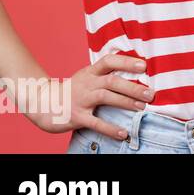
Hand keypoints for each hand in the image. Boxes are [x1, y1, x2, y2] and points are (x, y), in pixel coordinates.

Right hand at [25, 53, 154, 139]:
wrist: (42, 104)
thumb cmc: (73, 90)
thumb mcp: (87, 77)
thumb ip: (106, 74)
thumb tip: (137, 72)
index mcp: (90, 72)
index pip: (109, 61)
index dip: (126, 62)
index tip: (144, 65)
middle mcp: (86, 84)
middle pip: (111, 81)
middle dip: (133, 87)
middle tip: (150, 93)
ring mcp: (81, 100)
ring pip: (105, 97)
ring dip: (125, 102)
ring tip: (142, 108)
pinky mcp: (76, 117)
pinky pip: (95, 122)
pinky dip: (110, 128)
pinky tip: (123, 133)